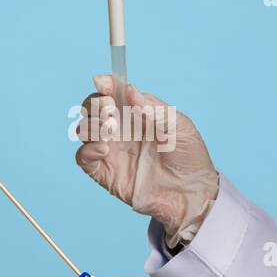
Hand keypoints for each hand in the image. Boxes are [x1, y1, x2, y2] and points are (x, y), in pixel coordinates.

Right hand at [74, 75, 219, 246]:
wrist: (193, 194)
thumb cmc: (190, 158)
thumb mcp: (180, 126)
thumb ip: (154, 108)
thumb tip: (130, 90)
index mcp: (136, 114)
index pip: (112, 93)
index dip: (104, 85)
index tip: (103, 82)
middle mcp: (120, 130)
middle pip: (92, 109)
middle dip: (95, 104)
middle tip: (111, 109)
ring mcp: (111, 151)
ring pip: (84, 130)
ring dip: (91, 125)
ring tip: (110, 129)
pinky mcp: (106, 173)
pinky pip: (83, 158)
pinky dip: (87, 150)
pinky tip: (103, 148)